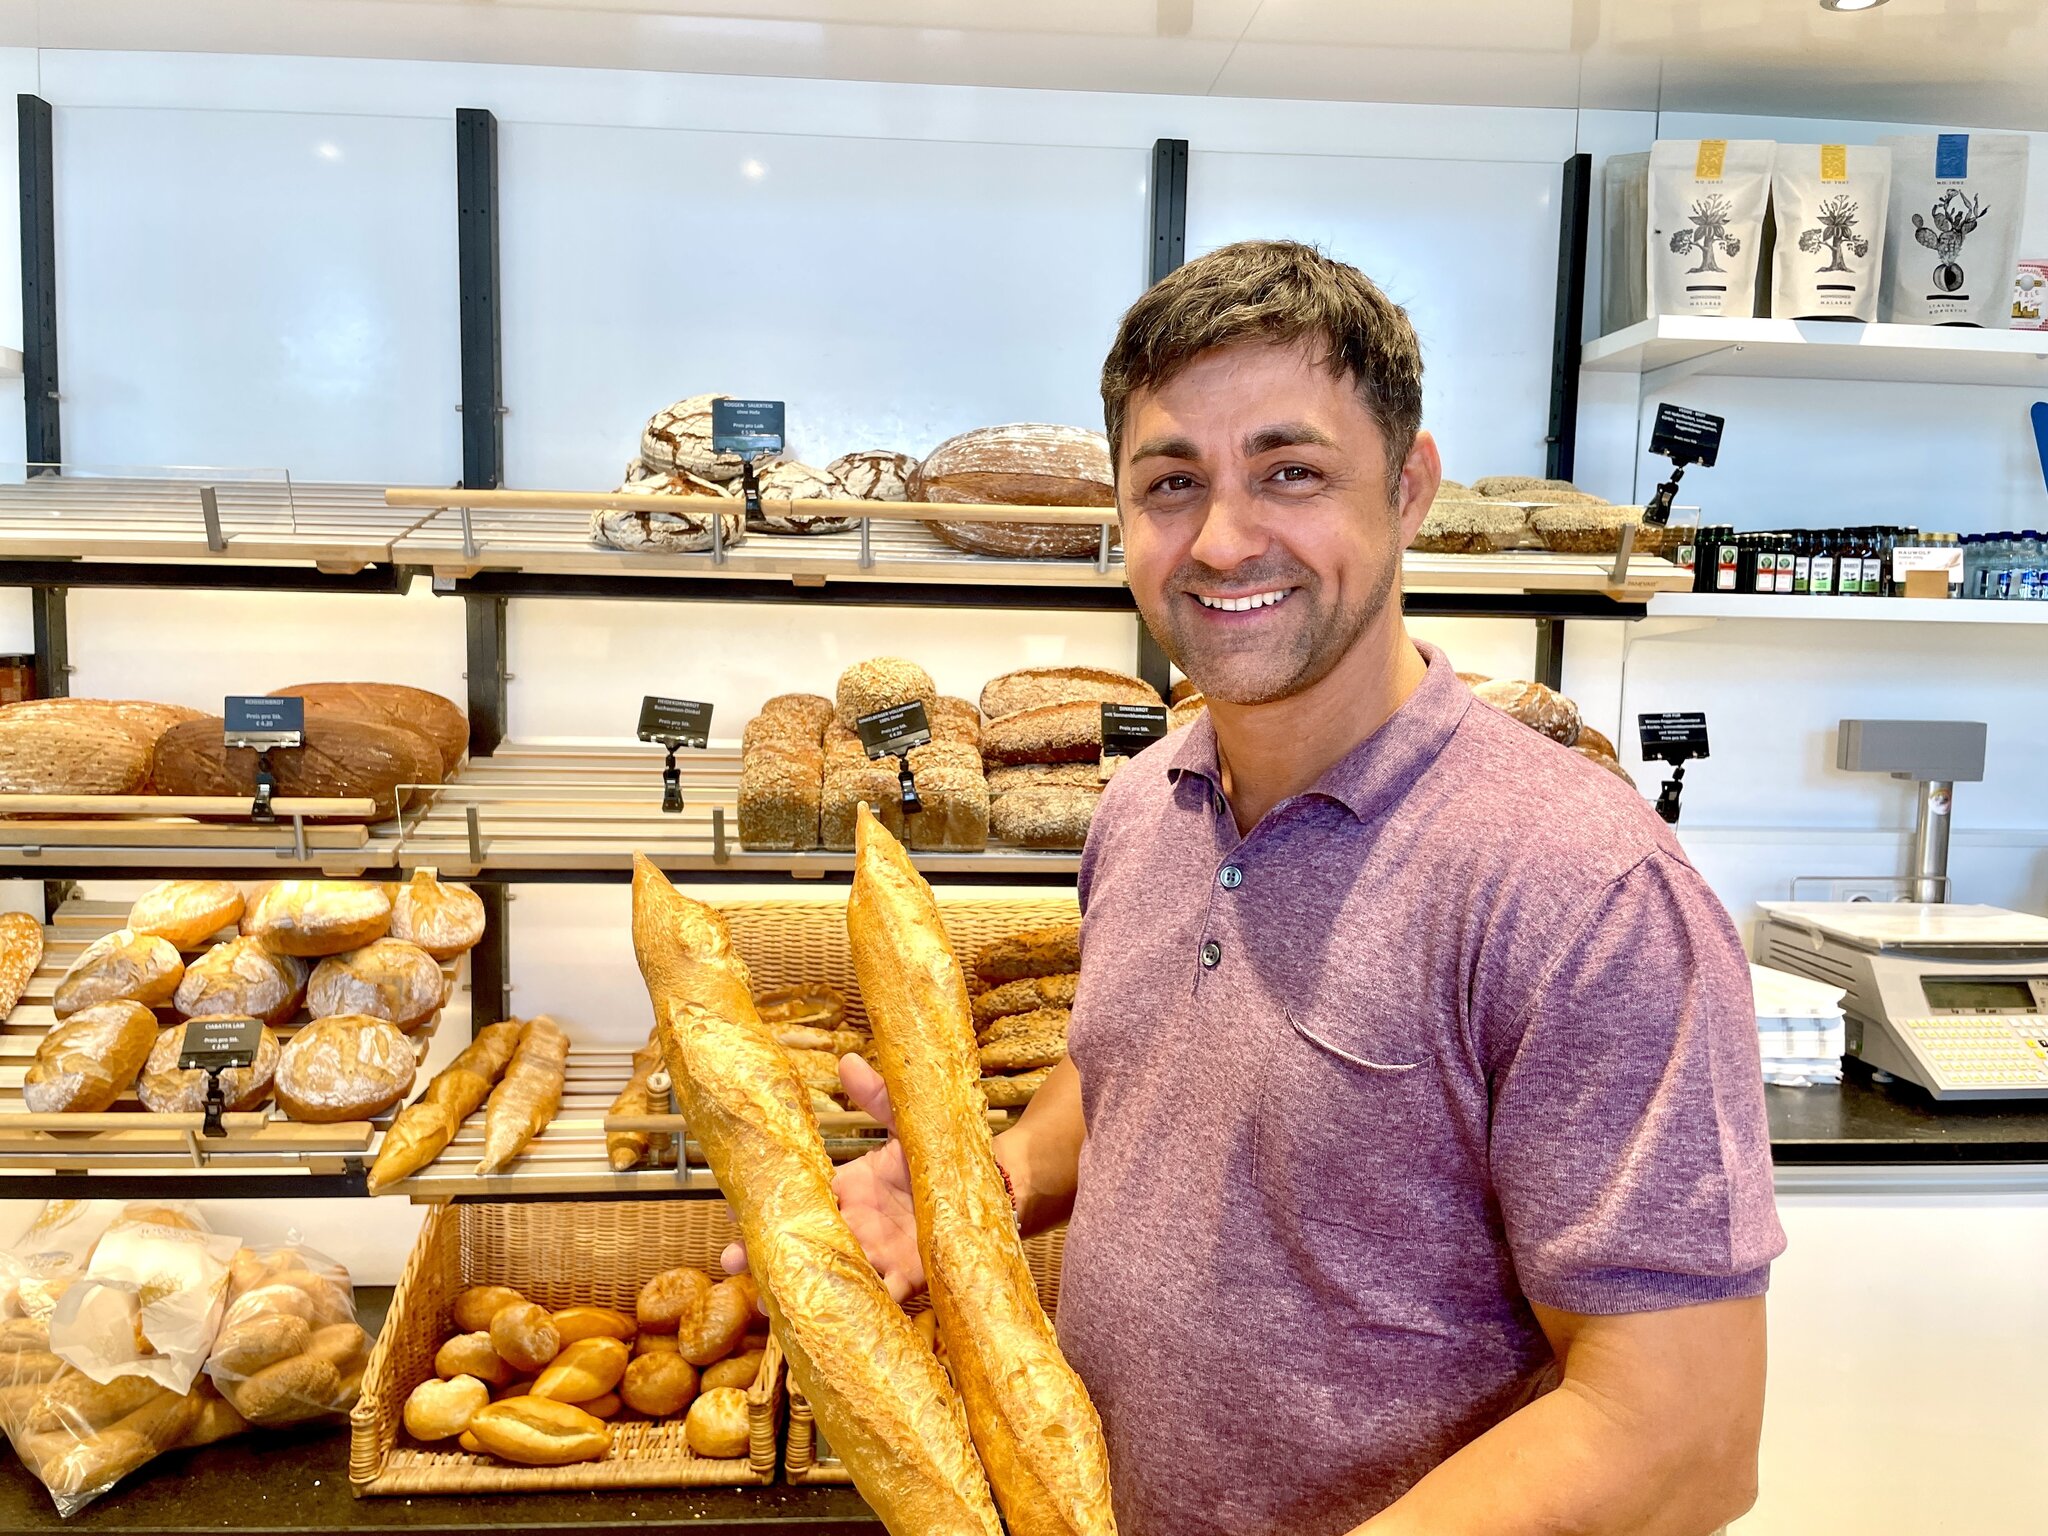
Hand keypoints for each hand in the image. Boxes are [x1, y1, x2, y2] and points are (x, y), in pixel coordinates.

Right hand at [720, 1054, 925, 1304]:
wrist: (992, 1182)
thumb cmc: (943, 1154)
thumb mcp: (905, 1122)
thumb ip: (877, 1097)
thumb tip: (848, 1060)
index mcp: (851, 1191)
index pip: (801, 1200)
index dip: (769, 1206)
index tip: (734, 1211)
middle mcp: (859, 1227)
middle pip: (806, 1245)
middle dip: (767, 1255)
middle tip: (731, 1259)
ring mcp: (881, 1254)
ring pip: (833, 1276)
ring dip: (801, 1286)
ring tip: (762, 1299)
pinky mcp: (911, 1276)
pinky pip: (882, 1297)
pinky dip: (860, 1306)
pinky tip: (832, 1318)